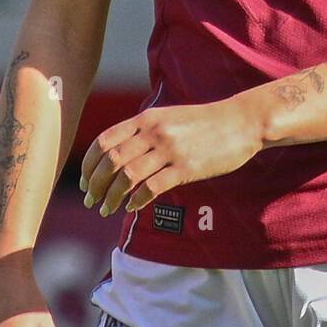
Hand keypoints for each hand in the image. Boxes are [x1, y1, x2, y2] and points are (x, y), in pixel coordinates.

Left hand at [79, 97, 263, 216]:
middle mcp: (154, 132)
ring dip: (111, 197)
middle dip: (94, 184)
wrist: (242, 121)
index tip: (84, 182)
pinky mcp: (186, 168)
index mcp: (147, 118)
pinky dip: (137, 200)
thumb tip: (122, 152)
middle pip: (111, 161)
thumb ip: (146, 130)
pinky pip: (152, 188)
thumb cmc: (206, 122)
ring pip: (127, 176)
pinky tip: (133, 207)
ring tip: (106, 209)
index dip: (89, 164)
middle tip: (91, 201)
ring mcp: (170, 150)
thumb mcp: (170, 117)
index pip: (105, 141)